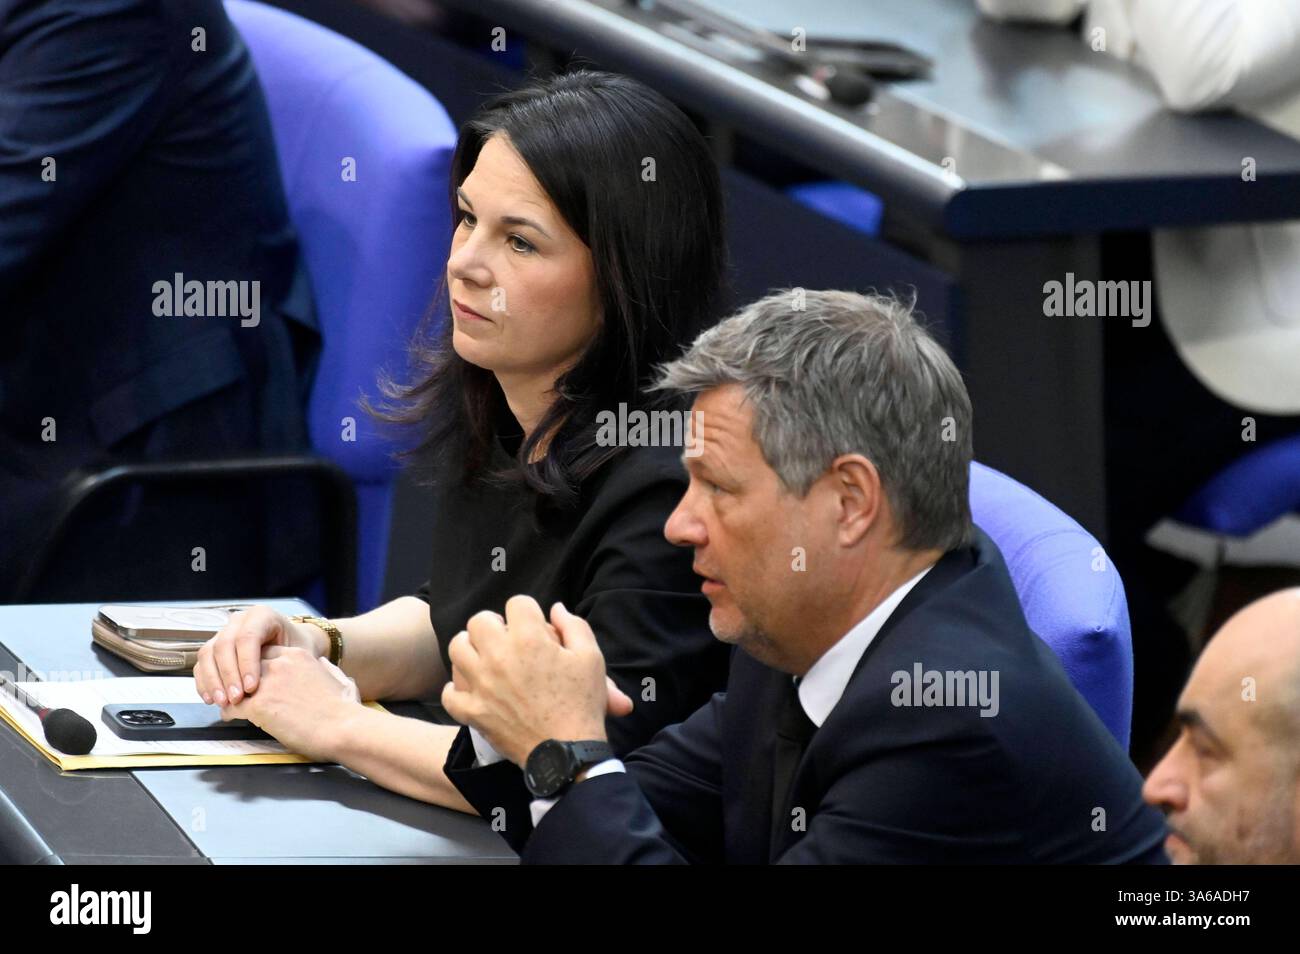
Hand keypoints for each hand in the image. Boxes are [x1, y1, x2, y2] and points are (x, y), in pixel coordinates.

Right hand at [194, 605, 323, 705]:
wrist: (292, 645)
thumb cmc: (298, 648)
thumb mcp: (300, 651)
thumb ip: (289, 662)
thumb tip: (275, 683)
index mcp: (262, 615)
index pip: (247, 637)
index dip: (246, 663)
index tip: (252, 688)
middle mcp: (239, 621)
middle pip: (224, 645)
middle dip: (228, 675)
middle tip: (236, 699)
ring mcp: (223, 632)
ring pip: (209, 654)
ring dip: (213, 680)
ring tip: (223, 702)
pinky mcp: (214, 648)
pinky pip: (202, 664)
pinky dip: (204, 682)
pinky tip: (212, 699)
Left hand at [219, 646, 359, 761]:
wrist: (343, 728)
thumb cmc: (345, 710)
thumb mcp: (339, 678)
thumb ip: (326, 668)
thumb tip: (323, 665)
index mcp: (298, 656)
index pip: (264, 653)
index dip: (255, 667)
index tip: (253, 679)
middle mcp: (280, 665)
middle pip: (245, 666)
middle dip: (238, 679)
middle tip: (236, 692)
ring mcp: (267, 684)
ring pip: (234, 684)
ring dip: (231, 695)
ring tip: (229, 705)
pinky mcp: (259, 706)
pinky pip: (232, 706)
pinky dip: (229, 712)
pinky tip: (231, 717)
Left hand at [441, 596, 611, 765]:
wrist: (567, 752)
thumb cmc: (582, 705)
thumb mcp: (592, 659)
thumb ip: (574, 626)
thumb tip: (555, 608)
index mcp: (529, 640)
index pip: (517, 603)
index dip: (528, 612)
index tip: (535, 627)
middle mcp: (498, 656)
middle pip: (479, 620)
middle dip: (495, 625)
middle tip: (508, 640)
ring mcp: (481, 684)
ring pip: (457, 648)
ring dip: (471, 648)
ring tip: (486, 658)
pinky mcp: (472, 711)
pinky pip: (449, 693)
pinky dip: (457, 690)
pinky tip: (473, 690)